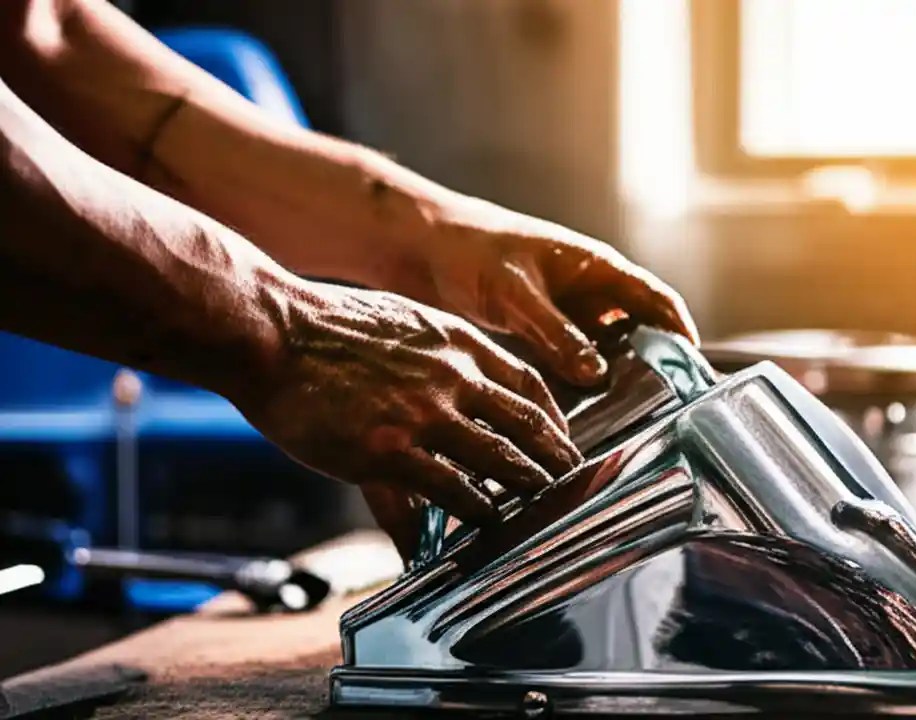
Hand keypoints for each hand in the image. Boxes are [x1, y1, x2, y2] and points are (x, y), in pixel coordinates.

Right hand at [230, 280, 581, 555]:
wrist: (272, 332)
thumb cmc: (327, 328)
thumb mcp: (404, 325)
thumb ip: (441, 357)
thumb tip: (461, 389)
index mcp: (459, 343)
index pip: (529, 385)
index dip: (553, 420)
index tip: (561, 441)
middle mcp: (454, 377)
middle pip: (527, 427)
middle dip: (554, 461)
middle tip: (569, 485)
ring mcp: (426, 416)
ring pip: (501, 462)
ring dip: (526, 491)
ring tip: (540, 512)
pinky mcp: (392, 452)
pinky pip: (453, 492)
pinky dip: (476, 515)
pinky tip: (484, 525)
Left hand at [384, 194, 698, 386]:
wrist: (418, 246)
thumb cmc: (469, 249)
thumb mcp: (517, 292)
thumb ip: (557, 333)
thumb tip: (597, 373)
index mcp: (595, 268)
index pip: (656, 300)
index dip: (679, 332)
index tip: (693, 370)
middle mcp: (587, 291)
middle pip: (636, 332)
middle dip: (650, 366)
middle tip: (658, 408)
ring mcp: (563, 313)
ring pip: (603, 352)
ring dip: (611, 380)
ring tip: (618, 420)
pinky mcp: (537, 332)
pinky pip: (570, 362)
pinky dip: (576, 385)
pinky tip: (574, 415)